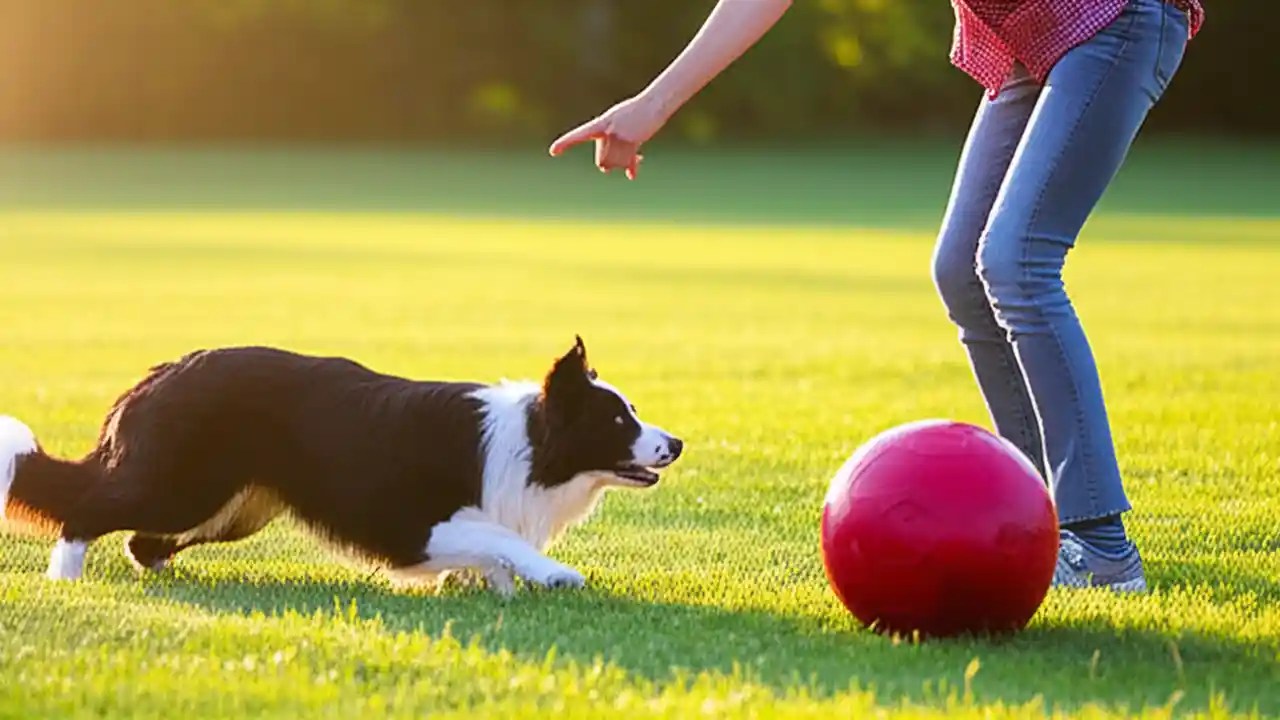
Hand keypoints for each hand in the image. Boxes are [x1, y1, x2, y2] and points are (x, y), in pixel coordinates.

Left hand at [547, 94, 669, 179]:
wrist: (654, 103)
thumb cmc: (636, 113)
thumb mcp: (619, 123)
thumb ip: (610, 144)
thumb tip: (610, 171)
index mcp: (601, 124)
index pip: (579, 134)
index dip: (566, 142)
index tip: (552, 151)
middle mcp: (608, 131)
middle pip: (602, 161)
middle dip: (610, 164)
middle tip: (623, 157)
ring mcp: (620, 136)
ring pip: (615, 164)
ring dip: (624, 163)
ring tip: (635, 156)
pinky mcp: (633, 140)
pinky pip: (628, 162)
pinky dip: (632, 167)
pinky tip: (631, 174)